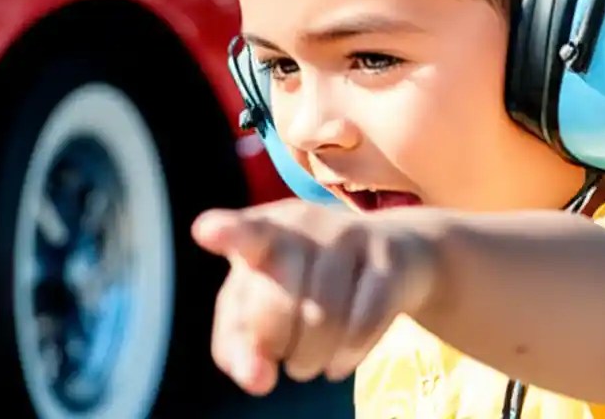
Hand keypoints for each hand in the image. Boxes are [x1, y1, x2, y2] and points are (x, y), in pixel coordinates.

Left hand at [191, 199, 442, 394]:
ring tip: (307, 363)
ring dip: (310, 358)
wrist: (396, 254)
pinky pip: (364, 324)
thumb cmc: (307, 282)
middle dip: (276, 344)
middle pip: (278, 303)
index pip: (244, 232)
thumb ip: (240, 345)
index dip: (227, 232)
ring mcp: (350, 236)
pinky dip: (346, 356)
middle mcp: (304, 224)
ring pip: (324, 318)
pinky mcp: (389, 260)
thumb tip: (256, 380)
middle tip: (282, 356)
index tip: (207, 232)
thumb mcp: (262, 305)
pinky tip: (339, 363)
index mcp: (263, 230)